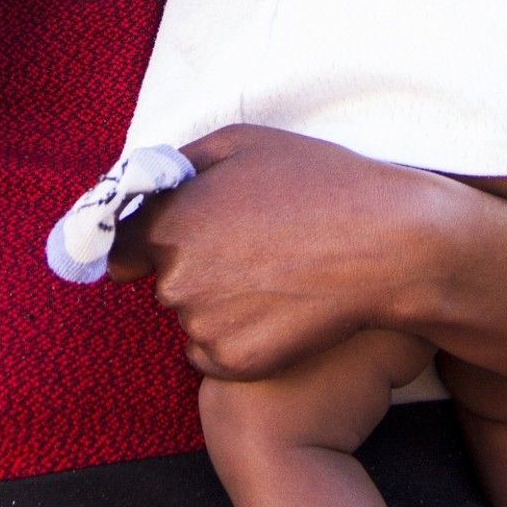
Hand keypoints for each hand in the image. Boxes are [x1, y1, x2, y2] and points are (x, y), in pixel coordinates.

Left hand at [107, 125, 438, 379]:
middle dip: (194, 267)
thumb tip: (138, 188)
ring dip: (217, 304)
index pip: (122, 245)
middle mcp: (177, 279)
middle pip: (164, 281)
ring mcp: (205, 326)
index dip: (146, 241)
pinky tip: (277, 309)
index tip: (177, 239)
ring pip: (191, 319)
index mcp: (171, 223)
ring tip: (274, 276)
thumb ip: (176, 165)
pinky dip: (236, 338)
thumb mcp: (241, 143)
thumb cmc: (317, 184)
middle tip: (251, 248)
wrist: (384, 245)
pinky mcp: (235, 363)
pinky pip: (213, 354)